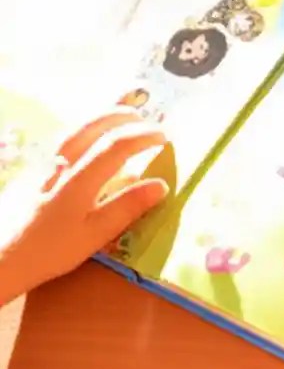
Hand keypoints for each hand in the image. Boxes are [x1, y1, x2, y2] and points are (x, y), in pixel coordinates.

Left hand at [0, 108, 167, 300]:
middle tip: (146, 120)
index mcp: (78, 180)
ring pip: (73, 129)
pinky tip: (87, 141)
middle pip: (91, 126)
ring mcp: (42, 165)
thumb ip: (127, 207)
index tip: (166, 137)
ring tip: (120, 119)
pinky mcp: (32, 172)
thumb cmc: (48, 251)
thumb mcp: (94, 235)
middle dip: (121, 117)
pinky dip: (82, 130)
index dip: (143, 136)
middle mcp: (59, 164)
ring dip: (100, 118)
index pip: (116, 145)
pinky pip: (62, 140)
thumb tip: (161, 184)